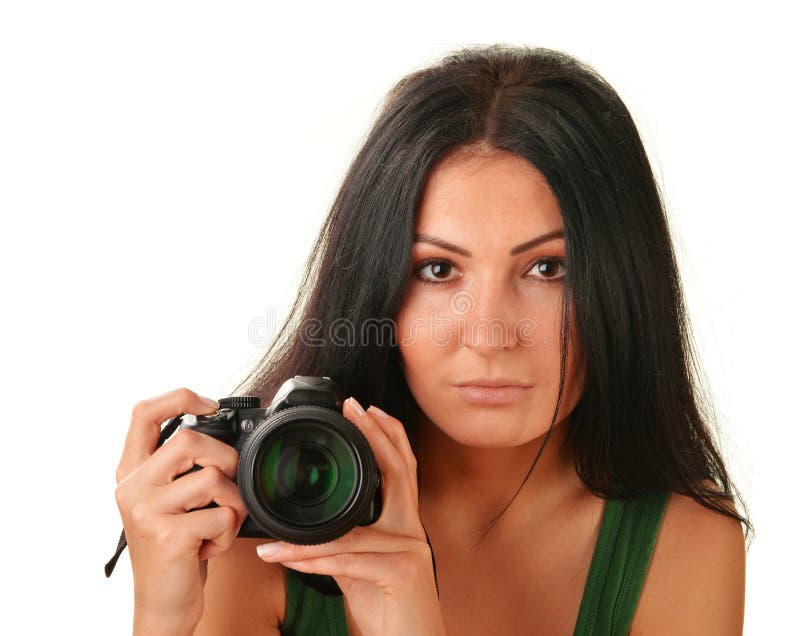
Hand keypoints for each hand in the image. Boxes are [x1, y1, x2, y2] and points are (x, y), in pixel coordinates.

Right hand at [114, 388, 249, 634]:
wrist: (162, 602)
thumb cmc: (175, 546)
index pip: (143, 413)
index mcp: (131, 471)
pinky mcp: (167, 537)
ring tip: (218, 522)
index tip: (209, 404)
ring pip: (214, 478)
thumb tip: (219, 430)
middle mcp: (132, 487)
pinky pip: (223, 516)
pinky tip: (211, 546)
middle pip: (191, 440)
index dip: (179, 397)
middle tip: (227, 487)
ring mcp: (146, 511)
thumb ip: (179, 467)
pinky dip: (230, 533)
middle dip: (226, 459)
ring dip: (233, 503)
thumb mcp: (166, 501)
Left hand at [256, 397, 447, 635]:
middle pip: (399, 470)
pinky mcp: (404, 574)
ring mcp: (412, 550)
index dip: (387, 434)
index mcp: (403, 523)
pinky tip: (287, 558)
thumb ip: (344, 540)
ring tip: (274, 530)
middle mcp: (412, 530)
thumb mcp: (360, 567)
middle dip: (376, 434)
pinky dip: (313, 559)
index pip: (401, 467)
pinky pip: (349, 560)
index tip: (366, 408)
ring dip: (308, 531)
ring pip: (355, 527)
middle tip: (354, 407)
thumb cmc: (387, 606)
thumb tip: (311, 528)